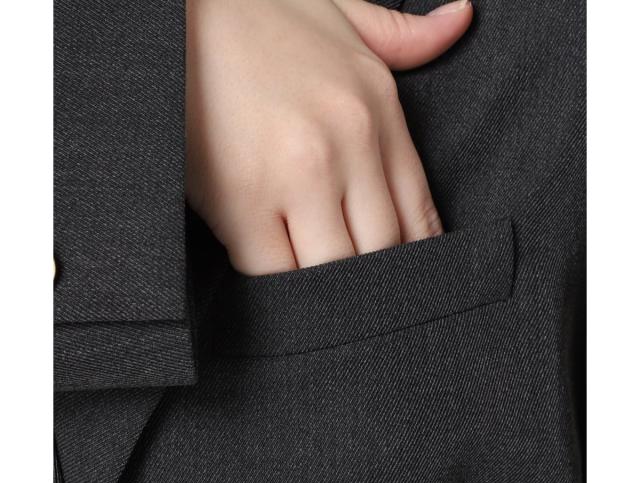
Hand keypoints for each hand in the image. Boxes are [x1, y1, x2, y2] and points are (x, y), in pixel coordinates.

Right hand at [186, 0, 471, 274]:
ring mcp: (295, 175)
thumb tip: (463, 18)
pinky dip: (279, 285)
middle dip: (373, 281)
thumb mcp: (341, 13)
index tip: (407, 281)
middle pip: (381, 250)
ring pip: (334, 268)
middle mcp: (345, 146)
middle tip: (363, 297)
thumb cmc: (258, 16)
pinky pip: (275, 271)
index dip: (417, 259)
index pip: (419, 213)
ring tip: (322, 298)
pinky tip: (276, 277)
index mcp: (376, 111)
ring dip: (328, 288)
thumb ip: (405, 35)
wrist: (174, 8)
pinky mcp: (241, 202)